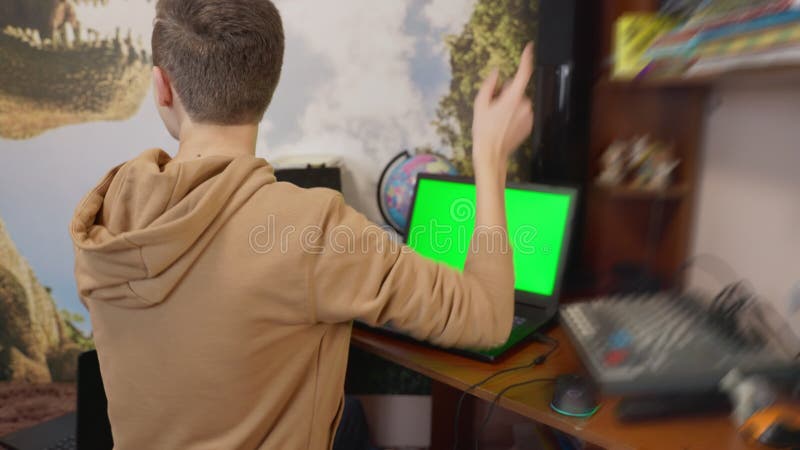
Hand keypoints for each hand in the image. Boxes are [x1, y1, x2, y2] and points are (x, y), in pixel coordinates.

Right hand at [471, 42, 534, 171]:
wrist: (491, 153)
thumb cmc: (484, 130)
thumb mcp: (480, 104)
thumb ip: (489, 85)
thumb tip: (496, 73)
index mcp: (513, 98)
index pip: (523, 73)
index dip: (526, 59)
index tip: (529, 48)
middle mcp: (524, 106)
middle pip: (516, 89)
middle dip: (506, 93)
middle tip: (494, 108)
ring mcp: (528, 116)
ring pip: (519, 101)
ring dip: (510, 105)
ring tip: (498, 119)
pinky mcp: (529, 124)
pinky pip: (522, 112)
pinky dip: (514, 115)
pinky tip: (504, 124)